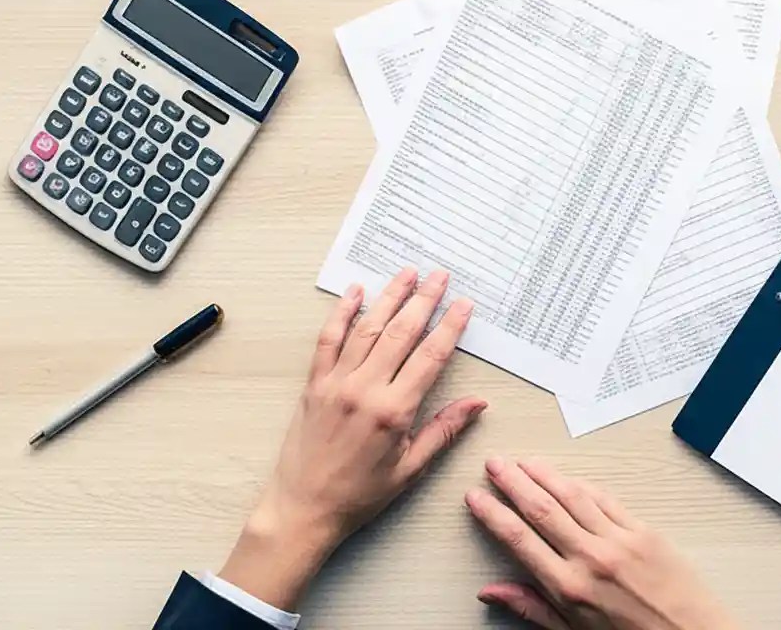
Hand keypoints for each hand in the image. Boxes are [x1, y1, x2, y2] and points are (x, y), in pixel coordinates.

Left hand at [219, 267, 484, 609]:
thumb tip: (477, 404)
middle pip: (401, 333)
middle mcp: (365, 389)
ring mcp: (336, 383)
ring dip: (389, 297)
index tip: (463, 305)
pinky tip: (355, 292)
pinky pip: (328, 340)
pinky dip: (342, 313)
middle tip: (440, 275)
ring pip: (367, 329)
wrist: (303, 508)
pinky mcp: (315, 384)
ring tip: (407, 273)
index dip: (450, 327)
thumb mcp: (411, 468)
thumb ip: (444, 430)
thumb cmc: (359, 495)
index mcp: (394, 411)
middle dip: (424, 300)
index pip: (430, 357)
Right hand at [466, 459, 737, 629]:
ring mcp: (620, 541)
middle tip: (494, 464)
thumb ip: (531, 608)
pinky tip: (569, 478)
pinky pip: (607, 500)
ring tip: (524, 462)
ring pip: (573, 496)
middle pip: (542, 509)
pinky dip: (583, 486)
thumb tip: (491, 592)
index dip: (493, 514)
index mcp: (569, 588)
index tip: (476, 497)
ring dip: (545, 475)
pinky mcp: (645, 532)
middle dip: (513, 483)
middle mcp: (591, 558)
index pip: (519, 540)